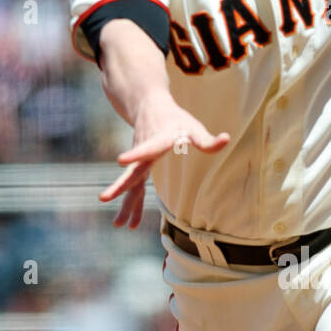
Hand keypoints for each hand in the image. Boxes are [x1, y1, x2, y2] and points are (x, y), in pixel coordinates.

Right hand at [99, 103, 229, 229]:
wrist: (148, 106)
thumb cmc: (175, 118)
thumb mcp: (192, 126)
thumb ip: (207, 139)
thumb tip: (226, 139)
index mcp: (157, 139)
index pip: (147, 148)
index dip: (136, 153)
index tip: (120, 160)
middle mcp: (144, 151)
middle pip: (132, 171)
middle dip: (120, 186)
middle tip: (104, 198)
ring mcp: (139, 161)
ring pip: (131, 184)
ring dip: (124, 204)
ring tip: (118, 224)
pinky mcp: (138, 167)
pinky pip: (134, 188)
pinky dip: (132, 205)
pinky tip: (129, 223)